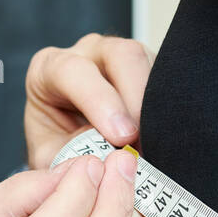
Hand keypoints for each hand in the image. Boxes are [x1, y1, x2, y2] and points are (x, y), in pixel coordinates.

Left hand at [24, 32, 155, 170]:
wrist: (72, 151)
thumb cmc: (57, 148)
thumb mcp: (51, 157)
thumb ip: (69, 158)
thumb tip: (100, 163)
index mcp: (50, 68)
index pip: (74, 70)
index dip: (100, 101)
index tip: (121, 137)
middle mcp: (88, 53)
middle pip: (122, 54)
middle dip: (137, 99)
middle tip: (144, 142)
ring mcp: (122, 57)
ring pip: (150, 63)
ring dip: (157, 106)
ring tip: (155, 145)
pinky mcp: (149, 68)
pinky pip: (166, 80)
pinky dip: (167, 110)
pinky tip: (164, 138)